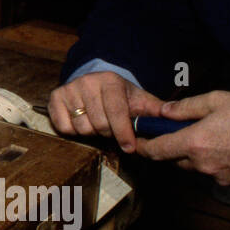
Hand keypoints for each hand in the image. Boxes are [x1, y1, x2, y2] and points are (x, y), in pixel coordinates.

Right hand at [48, 71, 165, 151]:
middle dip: (108, 132)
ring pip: (81, 127)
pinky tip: (82, 122)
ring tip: (97, 124)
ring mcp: (69, 89)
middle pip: (98, 124)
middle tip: (112, 129)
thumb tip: (175, 119)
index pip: (116, 112)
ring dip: (92, 132)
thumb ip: (156, 111)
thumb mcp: (138, 100)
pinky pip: (64, 127)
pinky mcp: (54, 98)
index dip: (123, 133)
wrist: (93, 83)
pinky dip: (74, 131)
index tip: (129, 147)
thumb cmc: (119, 96)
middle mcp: (87, 81)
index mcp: (110, 81)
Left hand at [136, 90, 229, 185]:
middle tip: (179, 132)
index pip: (156, 151)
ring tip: (209, 137)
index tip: (138, 140)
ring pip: (194, 167)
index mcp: (193, 143)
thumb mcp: (216, 100)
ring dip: (193, 155)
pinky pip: (213, 173)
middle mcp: (201, 164)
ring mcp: (217, 176)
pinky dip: (213, 162)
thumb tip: (164, 111)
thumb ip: (186, 107)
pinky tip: (226, 148)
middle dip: (171, 147)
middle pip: (174, 160)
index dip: (143, 146)